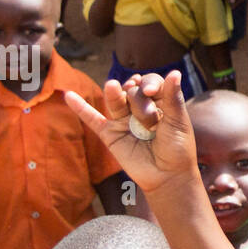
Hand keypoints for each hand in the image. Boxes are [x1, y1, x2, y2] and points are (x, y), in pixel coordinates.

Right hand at [64, 70, 198, 197]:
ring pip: (115, 100)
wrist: (167, 176)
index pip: (150, 82)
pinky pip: (93, 119)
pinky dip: (80, 108)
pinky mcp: (110, 134)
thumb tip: (175, 72)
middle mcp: (139, 108)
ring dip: (115, 94)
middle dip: (140, 102)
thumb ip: (173, 98)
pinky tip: (69, 95)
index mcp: (158, 103)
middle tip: (150, 123)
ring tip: (113, 87)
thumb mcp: (178, 122)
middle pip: (133, 91)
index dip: (149, 83)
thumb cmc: (178, 149)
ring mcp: (123, 121)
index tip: (151, 91)